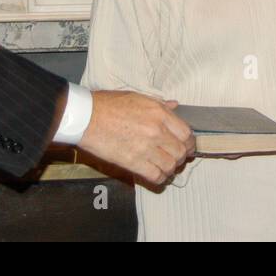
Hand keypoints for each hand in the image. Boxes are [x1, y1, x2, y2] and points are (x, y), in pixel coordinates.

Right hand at [78, 90, 194, 185]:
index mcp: (158, 112)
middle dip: (182, 156)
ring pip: (171, 165)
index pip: (186, 132)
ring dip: (171, 168)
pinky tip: (156, 174)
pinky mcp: (133, 162)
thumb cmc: (108, 105)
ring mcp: (145, 147)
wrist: (86, 117)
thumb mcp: (137, 97)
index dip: (189, 142)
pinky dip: (159, 178)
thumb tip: (174, 106)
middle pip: (181, 151)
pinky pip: (156, 176)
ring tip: (166, 166)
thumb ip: (159, 104)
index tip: (187, 146)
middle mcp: (156, 130)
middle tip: (178, 158)